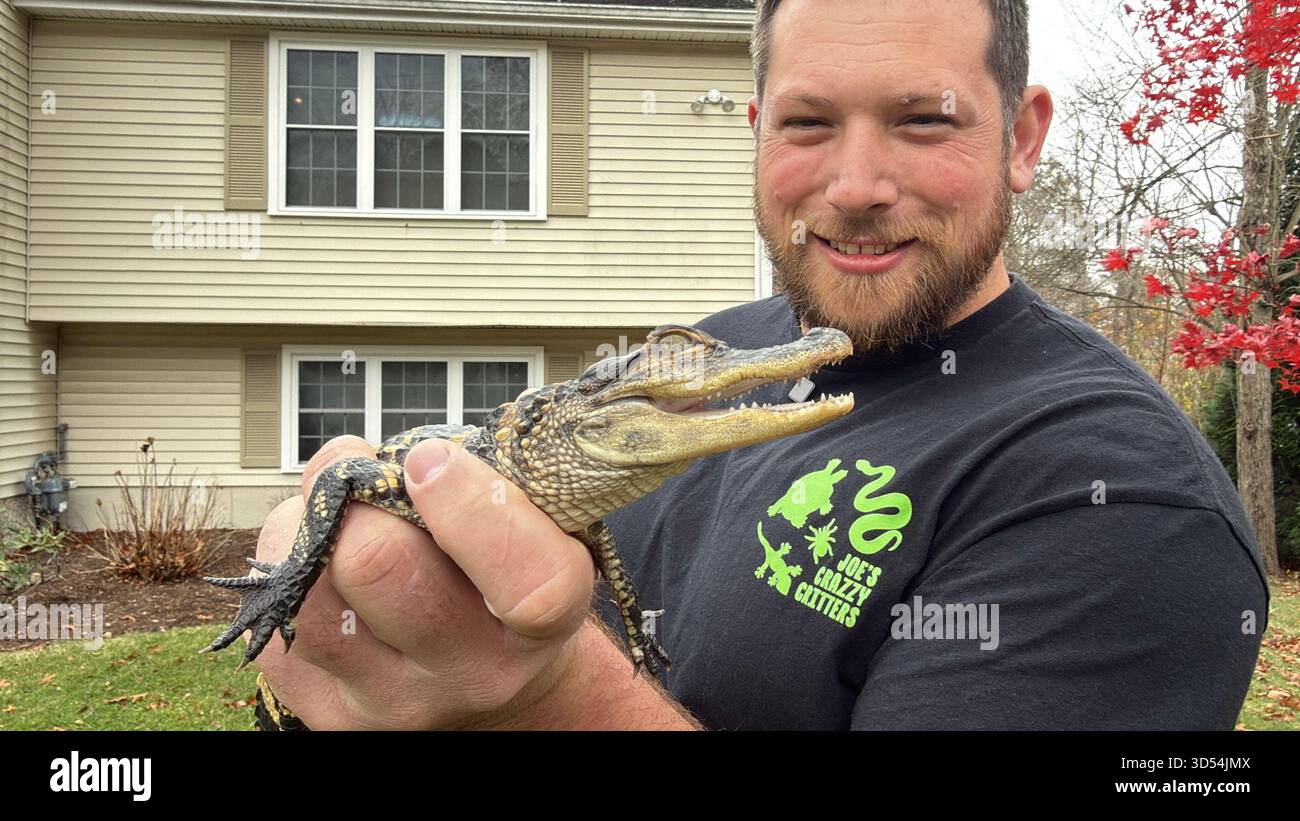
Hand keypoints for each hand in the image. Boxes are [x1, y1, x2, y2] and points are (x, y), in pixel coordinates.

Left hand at [250, 434, 598, 729]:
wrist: (479, 687)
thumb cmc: (500, 584)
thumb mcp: (529, 538)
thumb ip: (476, 491)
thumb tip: (375, 457)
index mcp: (536, 629)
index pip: (525, 584)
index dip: (472, 504)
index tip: (431, 459)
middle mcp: (467, 676)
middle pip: (379, 566)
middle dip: (360, 499)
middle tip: (364, 474)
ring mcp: (391, 703)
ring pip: (309, 596)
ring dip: (306, 531)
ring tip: (333, 515)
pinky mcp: (326, 713)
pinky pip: (277, 618)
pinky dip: (285, 570)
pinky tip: (317, 565)